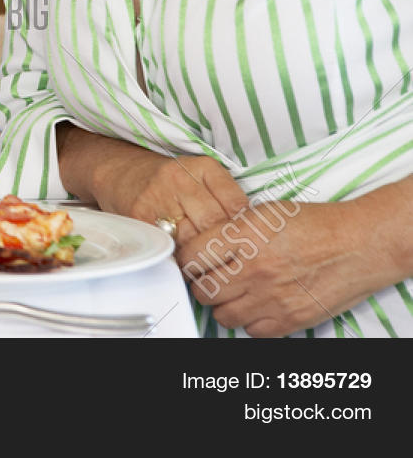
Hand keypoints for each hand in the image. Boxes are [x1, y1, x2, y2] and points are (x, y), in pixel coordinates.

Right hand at [87, 144, 247, 246]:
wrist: (119, 170)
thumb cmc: (167, 181)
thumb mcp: (200, 178)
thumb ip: (225, 200)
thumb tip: (254, 234)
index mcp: (203, 167)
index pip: (237, 207)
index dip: (243, 231)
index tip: (245, 245)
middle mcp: (180, 178)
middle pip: (215, 225)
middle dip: (222, 247)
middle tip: (229, 262)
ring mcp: (158, 196)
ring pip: (193, 239)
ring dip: (201, 256)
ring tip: (207, 264)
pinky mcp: (141, 215)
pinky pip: (169, 245)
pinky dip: (180, 257)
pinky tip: (185, 261)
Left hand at [177, 200, 385, 336]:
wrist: (359, 245)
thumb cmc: (316, 225)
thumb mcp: (265, 213)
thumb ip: (232, 230)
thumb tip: (204, 245)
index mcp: (244, 237)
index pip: (192, 258)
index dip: (187, 262)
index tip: (191, 263)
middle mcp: (255, 269)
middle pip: (203, 291)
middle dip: (202, 286)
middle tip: (211, 280)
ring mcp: (272, 297)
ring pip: (223, 315)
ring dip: (223, 306)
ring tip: (233, 294)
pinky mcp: (291, 319)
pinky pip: (252, 332)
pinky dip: (249, 322)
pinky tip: (255, 307)